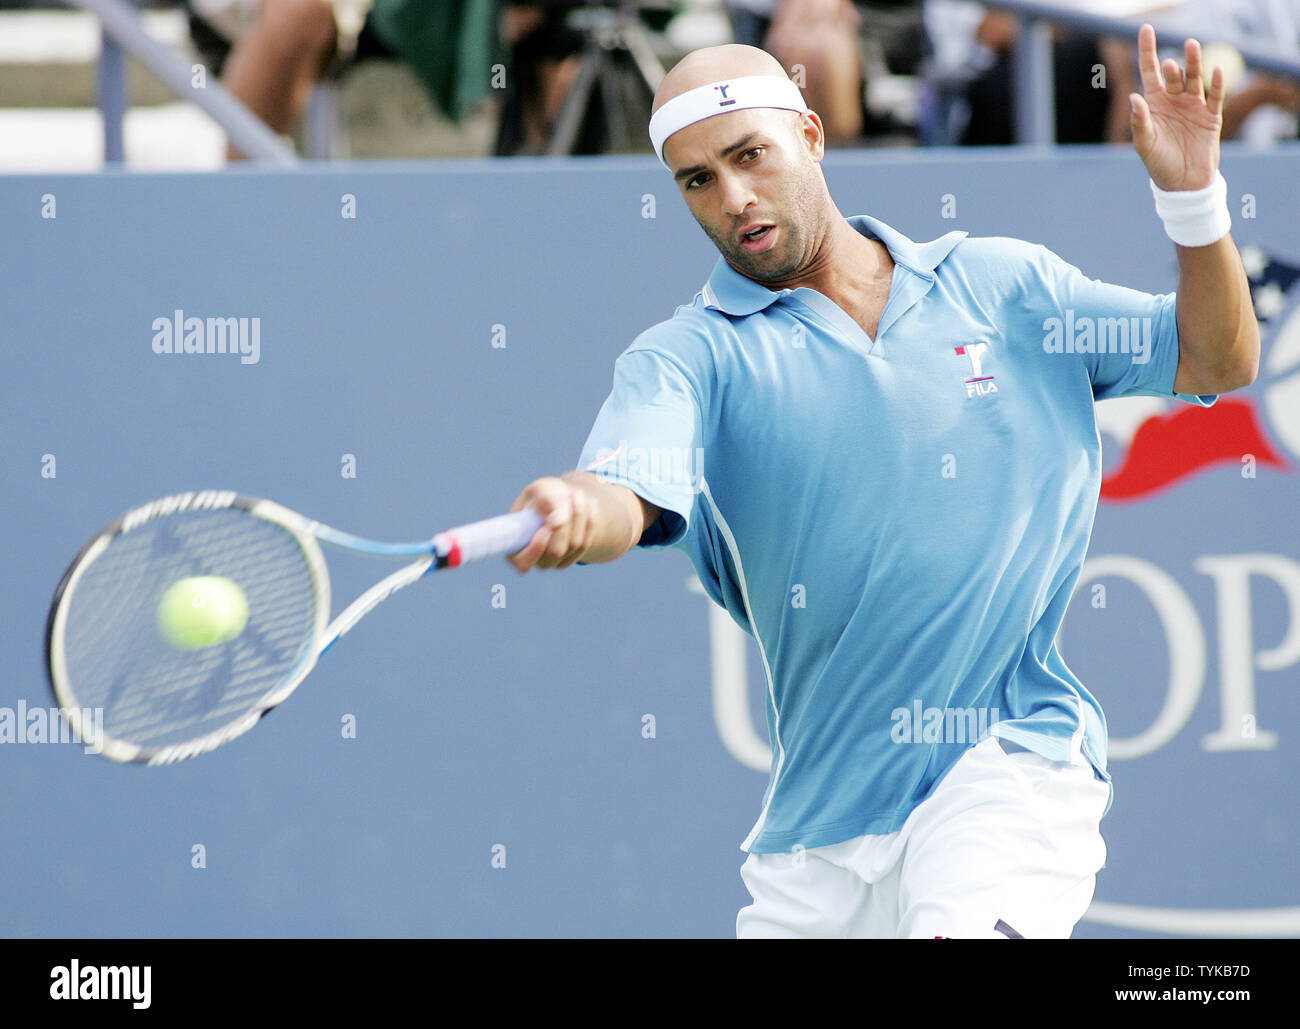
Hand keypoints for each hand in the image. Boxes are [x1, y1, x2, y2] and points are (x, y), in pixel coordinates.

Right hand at [507, 475, 595, 571]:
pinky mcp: (571, 557)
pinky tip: (591, 506)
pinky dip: (590, 523)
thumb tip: (557, 522)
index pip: (521, 562)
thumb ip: (546, 502)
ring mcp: (553, 560)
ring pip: (574, 546)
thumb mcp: (541, 489)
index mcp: (515, 544)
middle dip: (567, 524)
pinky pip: (586, 544)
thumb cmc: (544, 494)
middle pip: (556, 551)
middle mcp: (533, 558)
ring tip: (579, 495)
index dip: (534, 549)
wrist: (560, 498)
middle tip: (572, 496)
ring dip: (580, 518)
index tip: (546, 529)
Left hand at [1130, 24, 1223, 190]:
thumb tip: (1133, 98)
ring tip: (1191, 47)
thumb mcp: (1145, 145)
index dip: (1147, 51)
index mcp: (1154, 104)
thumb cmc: (1159, 164)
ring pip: (1194, 78)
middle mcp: (1174, 100)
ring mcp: (1193, 106)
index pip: (1150, 71)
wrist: (1183, 183)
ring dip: (1194, 63)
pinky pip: (1215, 96)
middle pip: (1174, 74)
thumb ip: (1139, 122)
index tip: (1146, 29)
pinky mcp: (1211, 116)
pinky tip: (1214, 71)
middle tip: (1169, 65)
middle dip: (1172, 66)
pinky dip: (1216, 83)